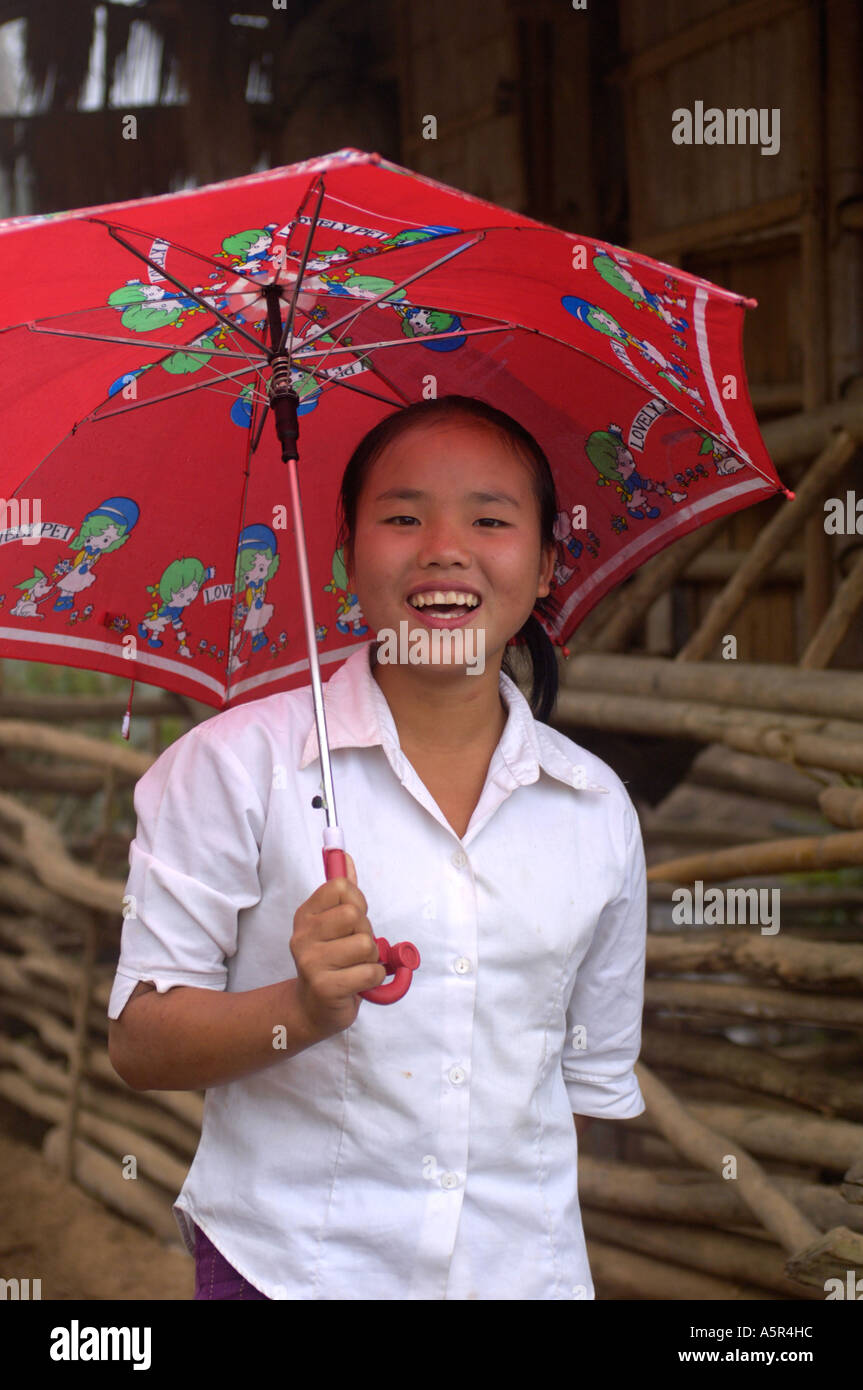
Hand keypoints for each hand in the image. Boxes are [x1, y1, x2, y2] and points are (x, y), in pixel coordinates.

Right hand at [291, 853, 385, 1041]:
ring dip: (371, 958)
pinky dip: (374, 978)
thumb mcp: (333, 925)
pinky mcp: (325, 988)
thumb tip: (346, 858)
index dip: (358, 901)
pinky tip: (358, 983)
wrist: (313, 1009)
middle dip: (366, 933)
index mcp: (306, 915)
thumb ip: (343, 893)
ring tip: (356, 967)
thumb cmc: (331, 962)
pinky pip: (370, 972)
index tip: (354, 919)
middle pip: (354, 915)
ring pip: (365, 944)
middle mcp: (303, 936)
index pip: (341, 887)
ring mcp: (311, 962)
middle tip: (355, 949)